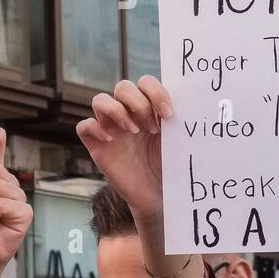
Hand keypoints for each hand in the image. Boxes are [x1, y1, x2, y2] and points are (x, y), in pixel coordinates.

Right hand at [76, 76, 172, 219]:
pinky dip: (95, 128)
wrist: (160, 195)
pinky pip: (84, 126)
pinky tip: (111, 140)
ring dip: (117, 110)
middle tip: (153, 127)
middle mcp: (128, 114)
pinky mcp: (97, 146)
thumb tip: (193, 104)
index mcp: (149, 108)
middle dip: (139, 103)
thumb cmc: (171, 165)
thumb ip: (180, 121)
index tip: (168, 114)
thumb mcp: (179, 141)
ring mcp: (111, 128)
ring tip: (134, 131)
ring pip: (100, 100)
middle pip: (123, 87)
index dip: (155, 92)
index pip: (145, 83)